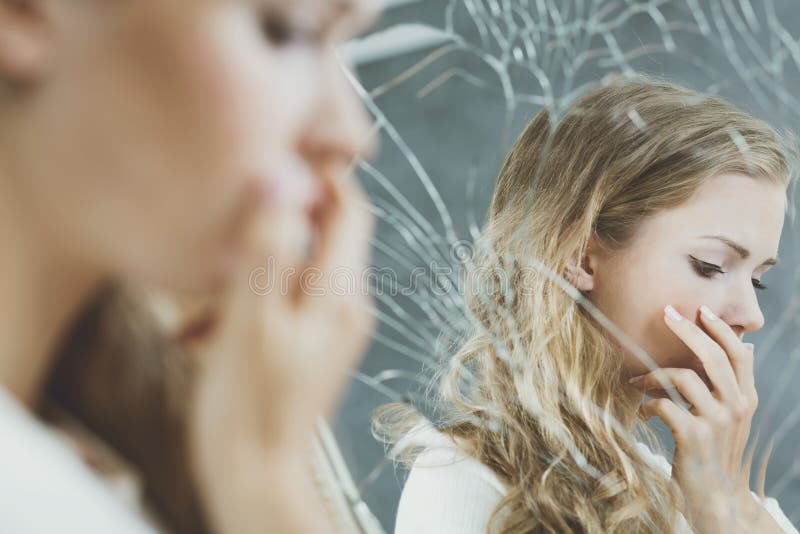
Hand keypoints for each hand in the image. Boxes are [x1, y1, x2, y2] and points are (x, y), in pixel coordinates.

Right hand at [186, 165, 374, 533]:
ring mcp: (328, 327)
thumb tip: (280, 180)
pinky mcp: (306, 345)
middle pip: (319, 237)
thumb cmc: (248, 404)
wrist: (255, 478)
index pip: (350, 211)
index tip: (282, 156)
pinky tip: (200, 332)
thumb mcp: (249, 318)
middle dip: (271, 228)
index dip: (322, 178)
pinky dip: (243, 306)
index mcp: (340, 293)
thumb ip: (266, 248)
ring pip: (290, 271)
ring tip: (202, 299)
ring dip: (246, 273)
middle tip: (225, 229)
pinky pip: (279, 304)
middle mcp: (345, 306)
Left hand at [630, 304, 760, 532]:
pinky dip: (647, 405)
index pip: (738, 354)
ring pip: (683, 377)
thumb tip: (746, 345)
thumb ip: (736, 384)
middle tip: (667, 313)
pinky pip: (664, 405)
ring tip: (637, 381)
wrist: (717, 497)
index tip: (700, 309)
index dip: (720, 329)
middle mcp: (736, 407)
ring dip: (653, 374)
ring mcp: (715, 422)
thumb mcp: (734, 416)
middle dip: (688, 331)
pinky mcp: (693, 437)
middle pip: (713, 357)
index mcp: (746, 398)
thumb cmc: (717, 451)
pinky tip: (642, 412)